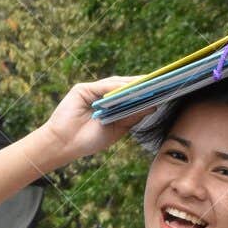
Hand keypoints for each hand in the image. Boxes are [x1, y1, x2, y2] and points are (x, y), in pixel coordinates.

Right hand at [40, 77, 155, 165]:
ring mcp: (92, 91)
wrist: (64, 145)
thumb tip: (153, 105)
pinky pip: (102, 86)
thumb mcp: (117, 129)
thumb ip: (133, 116)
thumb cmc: (88, 141)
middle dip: (141, 85)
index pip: (130, 95)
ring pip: (114, 84)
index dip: (145, 92)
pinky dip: (114, 87)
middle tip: (160, 82)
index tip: (163, 90)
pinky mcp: (82, 89)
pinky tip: (127, 88)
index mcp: (110, 106)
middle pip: (124, 87)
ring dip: (130, 84)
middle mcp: (102, 96)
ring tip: (147, 84)